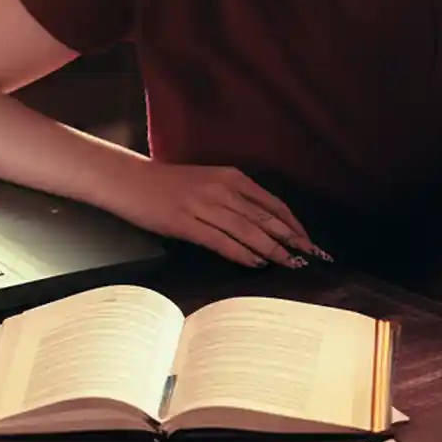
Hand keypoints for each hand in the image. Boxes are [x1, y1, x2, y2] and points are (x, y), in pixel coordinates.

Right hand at [105, 162, 327, 268]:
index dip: (294, 224)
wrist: (129, 180)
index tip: (309, 241)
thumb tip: (258, 224)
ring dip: (273, 250)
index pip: (273, 203)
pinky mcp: (186, 223)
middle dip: (292, 240)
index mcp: (230, 177)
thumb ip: (231, 198)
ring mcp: (204, 206)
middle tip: (312, 257)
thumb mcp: (205, 181)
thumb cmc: (166, 184)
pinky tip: (256, 263)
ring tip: (290, 264)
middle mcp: (222, 189)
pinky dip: (242, 254)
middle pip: (266, 218)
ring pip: (249, 231)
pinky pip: (222, 241)